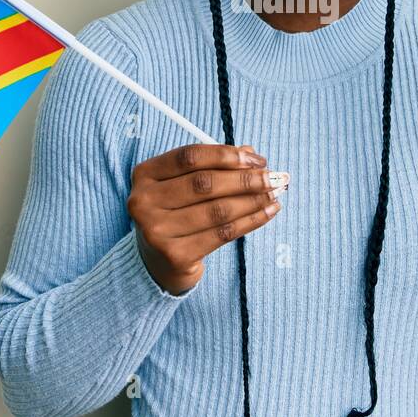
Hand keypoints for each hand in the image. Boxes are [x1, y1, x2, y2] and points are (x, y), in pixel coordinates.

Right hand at [128, 143, 288, 294]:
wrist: (160, 262)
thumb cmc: (177, 213)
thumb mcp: (186, 184)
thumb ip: (215, 165)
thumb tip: (251, 154)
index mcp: (145, 174)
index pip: (190, 157)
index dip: (226, 154)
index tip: (255, 159)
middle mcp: (144, 201)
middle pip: (204, 183)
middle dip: (244, 179)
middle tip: (271, 177)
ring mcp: (157, 230)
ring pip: (217, 210)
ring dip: (252, 200)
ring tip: (273, 194)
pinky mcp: (175, 255)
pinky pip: (222, 233)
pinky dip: (251, 221)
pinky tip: (268, 213)